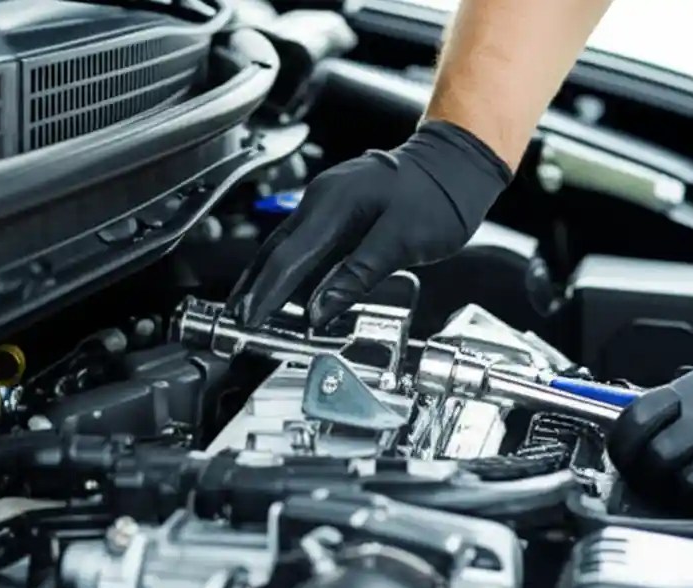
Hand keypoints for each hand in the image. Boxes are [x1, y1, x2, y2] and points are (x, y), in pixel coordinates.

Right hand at [227, 120, 511, 328]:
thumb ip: (356, 275)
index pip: (288, 259)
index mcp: (333, 206)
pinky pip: (305, 241)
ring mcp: (329, 201)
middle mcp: (323, 200)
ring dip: (266, 276)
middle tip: (235, 318)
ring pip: (287, 245)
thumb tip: (318, 308)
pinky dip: (290, 265)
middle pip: (276, 250)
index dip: (265, 293)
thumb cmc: (438, 196)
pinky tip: (285, 282)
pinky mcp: (340, 207)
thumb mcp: (401, 241)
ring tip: (248, 305)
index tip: (248, 319)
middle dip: (253, 286)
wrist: (456, 163)